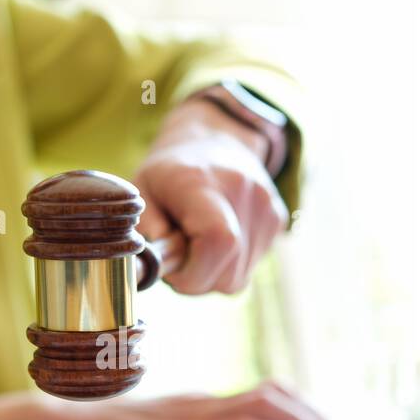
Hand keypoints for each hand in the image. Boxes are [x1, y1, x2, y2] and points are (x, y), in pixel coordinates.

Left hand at [134, 99, 287, 295]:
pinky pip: (249, 268)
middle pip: (229, 273)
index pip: (217, 242)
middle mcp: (243, 191)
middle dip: (197, 279)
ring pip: (238, 278)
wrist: (213, 139)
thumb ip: (145, 235)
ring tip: (196, 244)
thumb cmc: (168, 174)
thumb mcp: (141, 195)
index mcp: (202, 182)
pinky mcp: (278, 220)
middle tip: (179, 256)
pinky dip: (228, 265)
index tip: (171, 267)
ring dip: (212, 274)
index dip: (192, 274)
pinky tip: (215, 240)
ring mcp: (267, 207)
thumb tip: (154, 272)